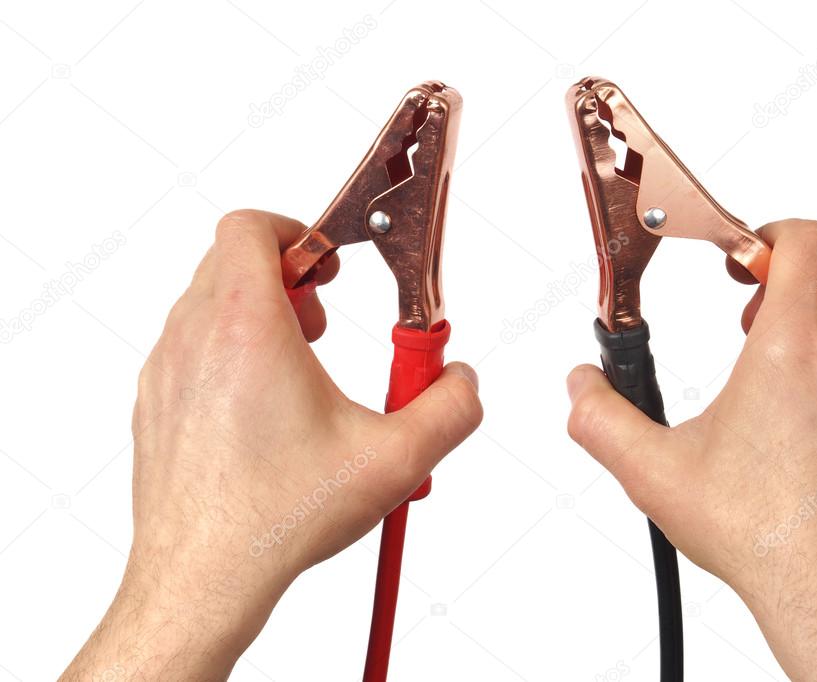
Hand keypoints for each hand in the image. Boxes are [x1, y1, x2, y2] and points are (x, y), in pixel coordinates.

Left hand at [62, 210, 482, 679]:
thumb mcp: (394, 459)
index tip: (327, 264)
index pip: (250, 227)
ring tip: (299, 367)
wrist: (203, 578)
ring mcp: (166, 372)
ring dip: (257, 316)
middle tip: (319, 322)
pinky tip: (265, 410)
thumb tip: (464, 383)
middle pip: (231, 262)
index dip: (296, 231)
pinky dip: (227, 354)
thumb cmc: (277, 517)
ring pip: (208, 305)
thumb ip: (450, 408)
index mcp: (247, 326)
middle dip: (286, 279)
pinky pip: (189, 349)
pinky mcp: (156, 405)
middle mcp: (195, 338)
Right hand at [567, 220, 816, 679]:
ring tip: (782, 349)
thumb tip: (580, 388)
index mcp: (795, 348)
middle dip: (797, 263)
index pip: (808, 240)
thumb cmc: (766, 535)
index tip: (738, 261)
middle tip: (755, 302)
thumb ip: (601, 420)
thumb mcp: (656, 473)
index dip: (768, 234)